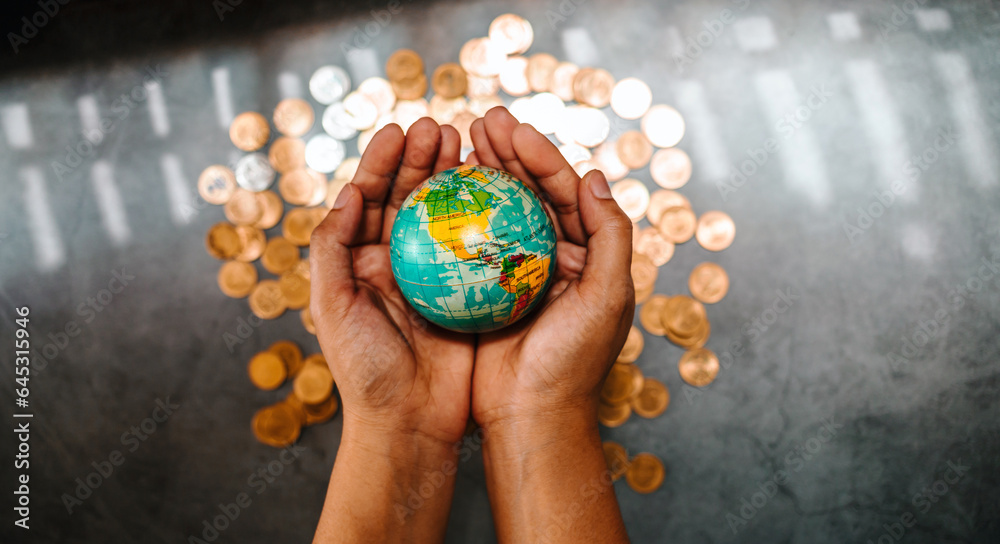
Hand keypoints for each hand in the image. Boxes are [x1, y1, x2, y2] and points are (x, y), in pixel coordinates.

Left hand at [310, 118, 473, 445]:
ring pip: (447, 216)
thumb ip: (332, 249)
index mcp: (360, 262)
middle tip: (440, 129)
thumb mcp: (333, 307)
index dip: (382, 162)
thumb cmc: (364, 370)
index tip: (400, 131)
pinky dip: (488, 218)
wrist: (410, 422)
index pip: (370, 199)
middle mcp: (398, 263)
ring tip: (469, 146)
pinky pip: (478, 248)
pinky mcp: (468, 294)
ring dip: (455, 180)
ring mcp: (435, 276)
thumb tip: (347, 193)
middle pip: (410, 198)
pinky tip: (500, 192)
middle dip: (422, 160)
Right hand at [468, 107, 635, 427]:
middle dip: (507, 154)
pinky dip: (454, 216)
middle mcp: (551, 258)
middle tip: (480, 120)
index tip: (510, 129)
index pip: (564, 192)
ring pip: (495, 212)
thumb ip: (611, 236)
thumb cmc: (573, 361)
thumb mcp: (607, 296)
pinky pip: (467, 244)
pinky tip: (435, 192)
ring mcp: (513, 273)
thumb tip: (595, 177)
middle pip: (528, 193)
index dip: (539, 157)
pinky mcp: (482, 291)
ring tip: (457, 141)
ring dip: (479, 176)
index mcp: (586, 256)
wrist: (532, 417)